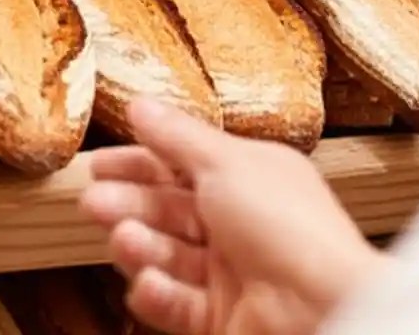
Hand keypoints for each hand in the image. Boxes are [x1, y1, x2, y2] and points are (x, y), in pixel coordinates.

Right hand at [81, 99, 388, 334]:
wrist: (324, 311)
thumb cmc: (291, 230)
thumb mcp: (226, 163)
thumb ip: (177, 136)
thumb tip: (141, 104)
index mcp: (250, 179)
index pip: (181, 165)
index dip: (138, 163)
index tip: (99, 164)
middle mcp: (239, 224)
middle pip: (168, 211)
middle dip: (128, 204)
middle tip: (94, 202)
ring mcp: (230, 274)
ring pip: (166, 255)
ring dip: (138, 247)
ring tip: (124, 239)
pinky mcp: (220, 318)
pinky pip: (175, 303)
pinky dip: (157, 292)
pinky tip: (151, 283)